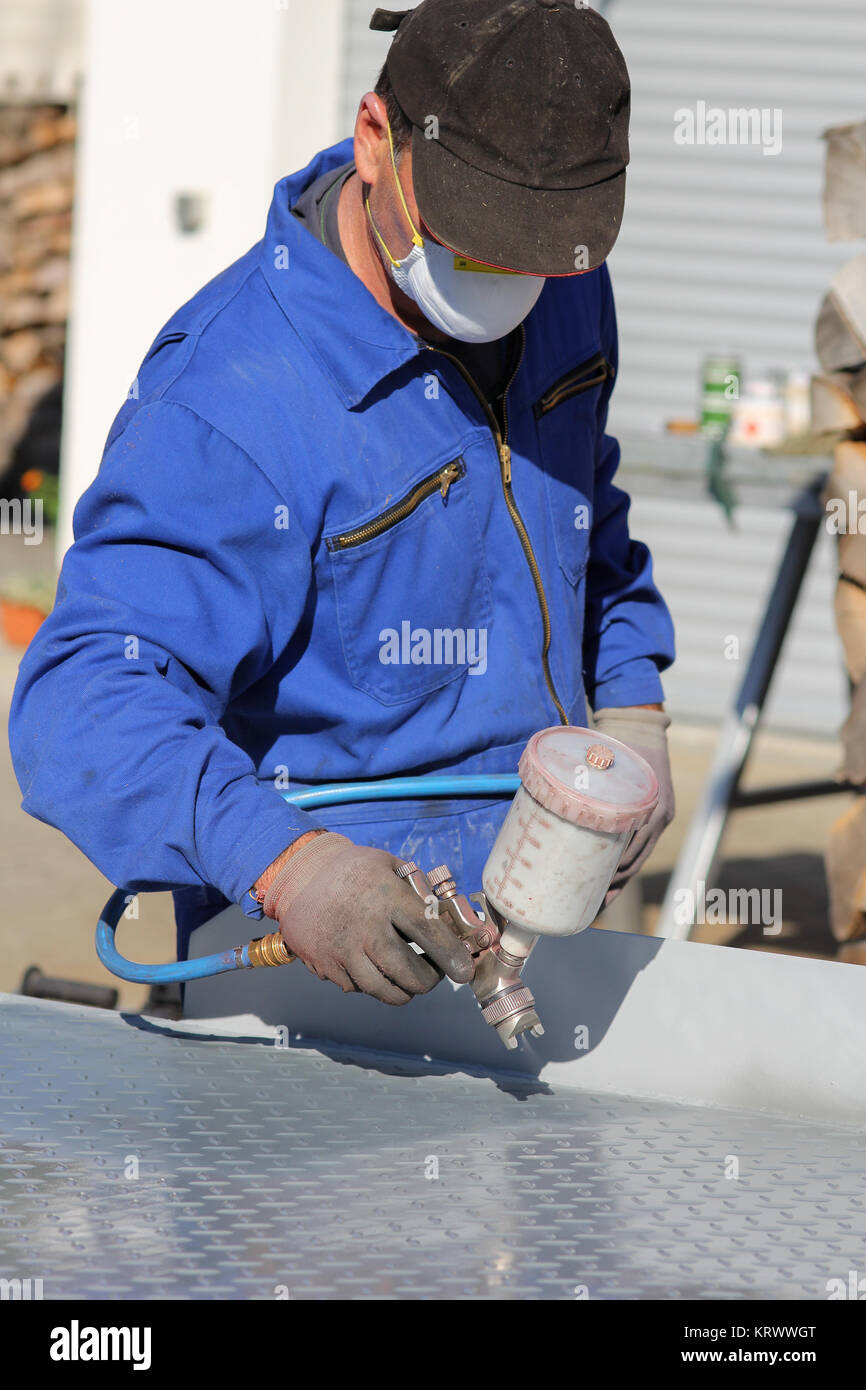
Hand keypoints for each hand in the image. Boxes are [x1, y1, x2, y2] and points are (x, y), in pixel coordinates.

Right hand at [261, 832, 473, 1003]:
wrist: (300, 876)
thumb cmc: (356, 871)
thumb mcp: (390, 866)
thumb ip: (420, 891)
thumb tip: (455, 918)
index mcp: (386, 897)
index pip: (428, 931)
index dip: (450, 955)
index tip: (464, 971)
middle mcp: (364, 927)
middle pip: (408, 974)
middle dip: (429, 981)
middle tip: (434, 973)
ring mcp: (342, 950)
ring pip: (383, 990)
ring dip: (403, 990)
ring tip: (408, 978)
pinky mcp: (326, 966)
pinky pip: (358, 988)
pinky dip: (373, 984)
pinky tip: (375, 967)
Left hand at [591, 706, 674, 905]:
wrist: (641, 727)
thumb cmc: (610, 742)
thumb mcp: (592, 760)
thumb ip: (572, 781)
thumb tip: (536, 803)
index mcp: (642, 806)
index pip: (627, 853)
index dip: (609, 877)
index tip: (590, 893)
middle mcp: (655, 815)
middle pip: (632, 862)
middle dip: (611, 887)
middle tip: (590, 906)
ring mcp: (660, 817)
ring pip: (638, 859)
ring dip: (619, 881)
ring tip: (599, 900)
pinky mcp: (659, 816)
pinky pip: (643, 847)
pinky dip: (628, 865)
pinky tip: (613, 881)